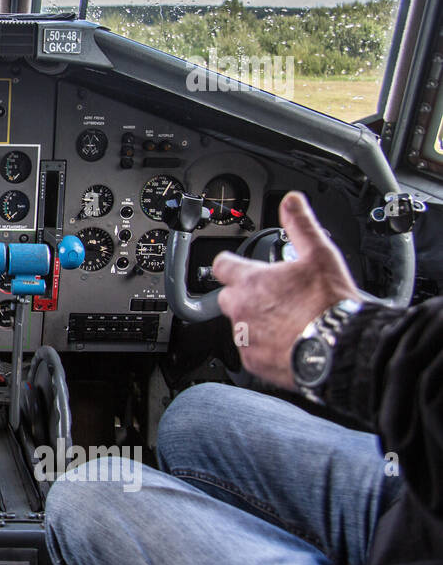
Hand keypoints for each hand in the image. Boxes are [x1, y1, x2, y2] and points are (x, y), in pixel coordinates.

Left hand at [212, 191, 359, 389]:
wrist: (342, 347)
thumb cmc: (329, 303)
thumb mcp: (319, 253)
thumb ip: (300, 224)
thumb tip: (291, 201)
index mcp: (251, 281)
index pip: (222, 265)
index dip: (231, 263)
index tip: (238, 265)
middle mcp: (241, 310)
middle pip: (229, 298)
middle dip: (246, 295)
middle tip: (274, 296)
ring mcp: (245, 338)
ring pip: (241, 326)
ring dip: (257, 323)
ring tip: (287, 321)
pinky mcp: (253, 363)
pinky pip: (251, 352)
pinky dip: (266, 348)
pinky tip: (289, 342)